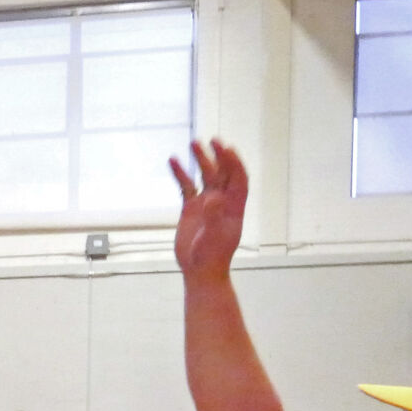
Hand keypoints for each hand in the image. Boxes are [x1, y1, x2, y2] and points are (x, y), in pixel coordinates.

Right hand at [169, 138, 248, 281]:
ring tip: (193, 143)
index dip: (234, 163)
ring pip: (205, 175)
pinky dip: (180, 174)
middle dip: (219, 156)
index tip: (227, 150)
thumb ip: (215, 216)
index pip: (238, 179)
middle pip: (223, 172)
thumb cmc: (212, 256)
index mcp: (234, 206)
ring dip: (201, 159)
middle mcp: (222, 200)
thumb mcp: (215, 237)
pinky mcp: (191, 208)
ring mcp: (206, 203)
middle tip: (212, 140)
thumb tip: (212, 198)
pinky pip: (186, 186)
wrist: (199, 270)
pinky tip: (173, 161)